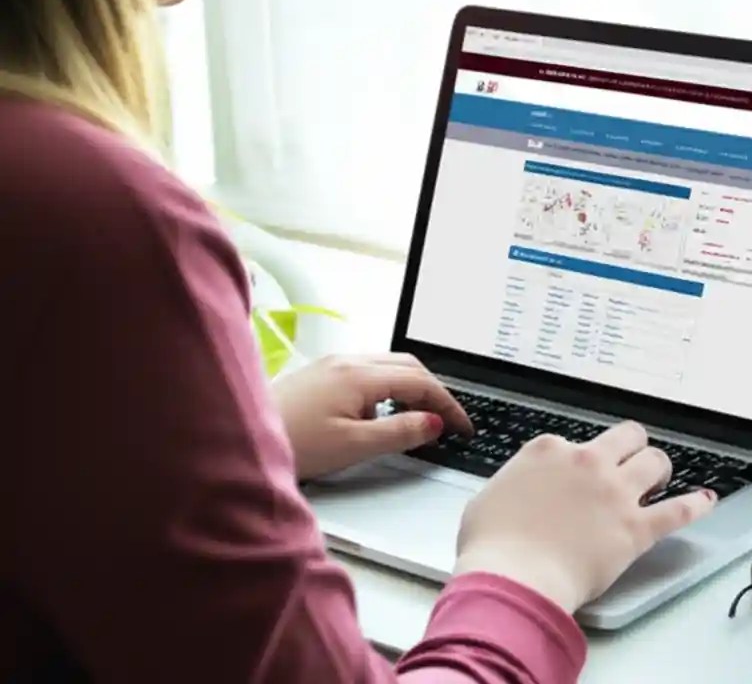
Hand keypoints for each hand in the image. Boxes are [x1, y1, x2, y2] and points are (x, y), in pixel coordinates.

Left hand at [271, 353, 472, 479]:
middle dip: (434, 391)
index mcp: (359, 375)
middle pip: (408, 366)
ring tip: (421, 418)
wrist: (235, 441)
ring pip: (388, 366)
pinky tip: (383, 413)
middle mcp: (347, 361)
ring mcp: (331, 364)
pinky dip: (388, 388)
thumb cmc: (290, 444)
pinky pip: (368, 372)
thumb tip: (434, 423)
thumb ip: (400, 432)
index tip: (462, 426)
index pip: (420, 381)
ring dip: (411, 388)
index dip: (448, 404)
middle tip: (448, 420)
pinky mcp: (320, 374)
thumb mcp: (354, 445)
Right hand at [453, 422, 716, 612]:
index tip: (580, 475)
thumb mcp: (488, 500)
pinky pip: (678, 511)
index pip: (574, 442)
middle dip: (631, 448)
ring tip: (660, 479)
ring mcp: (615, 493)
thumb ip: (514, 485)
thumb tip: (521, 490)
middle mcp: (587, 462)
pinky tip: (707, 500)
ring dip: (659, 469)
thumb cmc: (493, 547)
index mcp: (548, 451)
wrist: (513, 578)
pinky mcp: (635, 528)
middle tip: (630, 463)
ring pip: (655, 462)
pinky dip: (696, 505)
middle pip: (626, 437)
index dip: (580, 461)